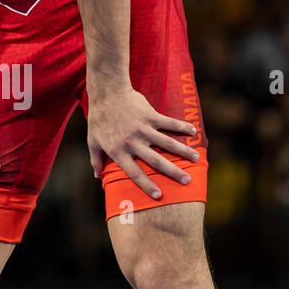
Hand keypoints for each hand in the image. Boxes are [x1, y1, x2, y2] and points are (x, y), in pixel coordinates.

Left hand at [87, 85, 198, 199]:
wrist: (107, 93)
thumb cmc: (99, 119)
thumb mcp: (92, 141)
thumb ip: (96, 160)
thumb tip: (98, 177)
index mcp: (118, 151)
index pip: (135, 173)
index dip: (147, 185)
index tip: (159, 195)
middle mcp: (132, 142)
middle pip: (156, 161)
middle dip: (172, 172)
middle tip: (187, 181)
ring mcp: (143, 128)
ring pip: (167, 142)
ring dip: (183, 151)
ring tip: (196, 158)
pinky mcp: (150, 115)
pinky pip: (169, 122)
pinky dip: (182, 127)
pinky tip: (193, 132)